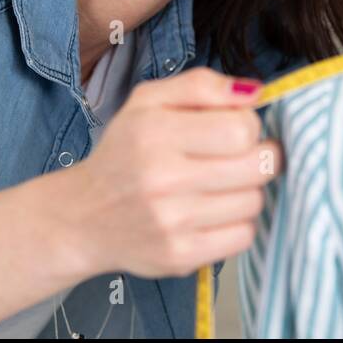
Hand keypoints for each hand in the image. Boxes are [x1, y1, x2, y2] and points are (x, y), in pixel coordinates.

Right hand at [68, 67, 279, 279]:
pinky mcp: (180, 256)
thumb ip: (202, 86)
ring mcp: (172, 222)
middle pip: (258, 167)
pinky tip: (214, 212)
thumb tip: (256, 92)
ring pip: (255, 202)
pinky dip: (237, 223)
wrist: (83, 216)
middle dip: (259, 156)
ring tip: (220, 184)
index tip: (236, 128)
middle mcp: (163, 179)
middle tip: (241, 156)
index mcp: (156, 132)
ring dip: (247, 190)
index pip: (242, 129)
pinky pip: (243, 237)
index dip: (249, 125)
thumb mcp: (149, 101)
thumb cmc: (124, 152)